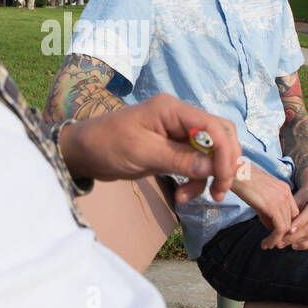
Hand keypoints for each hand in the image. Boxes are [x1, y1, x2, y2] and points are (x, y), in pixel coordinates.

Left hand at [58, 93, 241, 204]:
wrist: (83, 152)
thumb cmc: (107, 144)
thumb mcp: (142, 152)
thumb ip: (179, 159)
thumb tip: (213, 168)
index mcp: (172, 109)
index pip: (213, 126)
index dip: (224, 152)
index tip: (223, 178)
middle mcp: (179, 118)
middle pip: (218, 136)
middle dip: (223, 164)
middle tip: (218, 192)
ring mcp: (176, 133)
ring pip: (209, 153)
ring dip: (206, 177)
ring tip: (186, 197)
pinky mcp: (171, 149)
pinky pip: (194, 163)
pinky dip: (193, 179)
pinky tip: (181, 194)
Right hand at [230, 165, 300, 248]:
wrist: (234, 172)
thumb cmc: (242, 182)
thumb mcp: (260, 195)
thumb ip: (268, 210)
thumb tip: (271, 226)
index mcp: (284, 189)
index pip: (293, 212)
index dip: (287, 225)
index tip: (277, 235)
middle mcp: (286, 193)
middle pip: (292, 220)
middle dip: (284, 234)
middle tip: (273, 243)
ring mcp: (281, 200)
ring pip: (287, 227)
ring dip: (278, 240)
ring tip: (268, 245)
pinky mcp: (273, 207)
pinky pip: (280, 228)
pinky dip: (274, 239)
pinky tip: (266, 244)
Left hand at [285, 183, 307, 249]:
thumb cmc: (301, 197)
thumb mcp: (295, 199)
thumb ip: (290, 211)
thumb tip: (278, 224)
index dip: (298, 223)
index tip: (287, 230)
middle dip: (293, 236)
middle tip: (279, 241)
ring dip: (296, 241)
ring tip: (282, 244)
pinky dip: (305, 245)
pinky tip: (293, 246)